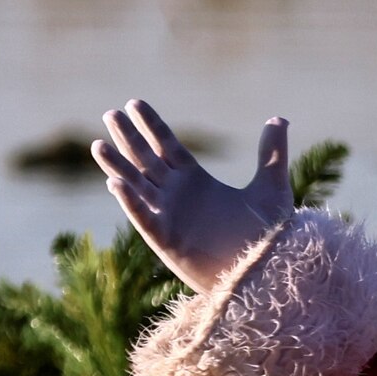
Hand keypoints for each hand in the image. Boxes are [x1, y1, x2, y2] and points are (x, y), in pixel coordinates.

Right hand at [96, 98, 291, 291]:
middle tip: (110, 114)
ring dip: (118, 167)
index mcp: (196, 181)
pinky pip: (144, 218)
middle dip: (128, 138)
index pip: (166, 146)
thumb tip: (279, 118)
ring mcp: (169, 217)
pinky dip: (129, 202)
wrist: (267, 273)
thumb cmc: (270, 235)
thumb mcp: (271, 189)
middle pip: (146, 161)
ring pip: (136, 186)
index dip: (151, 125)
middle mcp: (177, 196)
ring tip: (97, 145)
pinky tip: (114, 183)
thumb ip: (272, 153)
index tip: (134, 102)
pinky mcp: (168, 241)